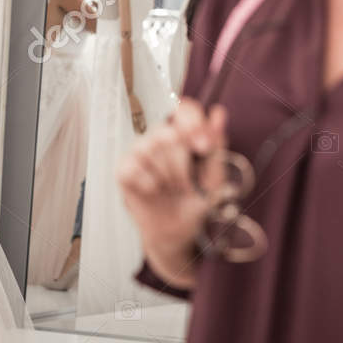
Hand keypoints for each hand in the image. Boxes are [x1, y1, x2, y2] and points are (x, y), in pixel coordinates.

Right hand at [116, 98, 228, 288]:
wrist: (180, 233)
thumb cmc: (196, 201)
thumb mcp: (215, 176)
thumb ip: (217, 146)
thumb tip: (218, 113)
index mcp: (183, 133)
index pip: (184, 109)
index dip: (193, 124)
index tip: (204, 147)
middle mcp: (159, 137)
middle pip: (167, 132)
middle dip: (182, 162)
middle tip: (187, 183)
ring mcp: (139, 152)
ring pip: (148, 147)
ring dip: (166, 175)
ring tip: (171, 189)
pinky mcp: (123, 171)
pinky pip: (133, 167)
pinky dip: (148, 183)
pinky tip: (154, 192)